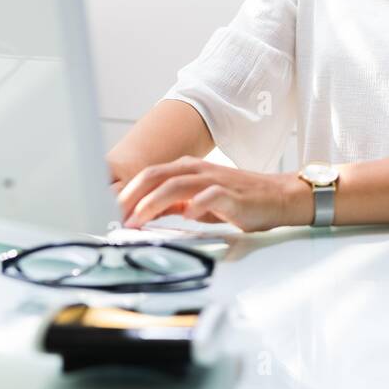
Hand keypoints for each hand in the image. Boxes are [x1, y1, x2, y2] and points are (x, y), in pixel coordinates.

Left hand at [116, 156, 311, 232]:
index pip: (149, 175)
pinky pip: (211, 196)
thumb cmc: (239, 200)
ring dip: (153, 202)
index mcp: (188, 170)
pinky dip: (196, 204)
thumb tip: (140, 214)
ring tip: (138, 219)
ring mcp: (216, 181)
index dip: (127, 192)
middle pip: (156, 175)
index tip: (110, 211)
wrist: (279, 198)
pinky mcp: (233, 195)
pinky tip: (186, 215)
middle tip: (116, 215)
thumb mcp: (198, 202)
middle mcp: (199, 170)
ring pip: (176, 184)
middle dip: (132, 195)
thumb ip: (172, 204)